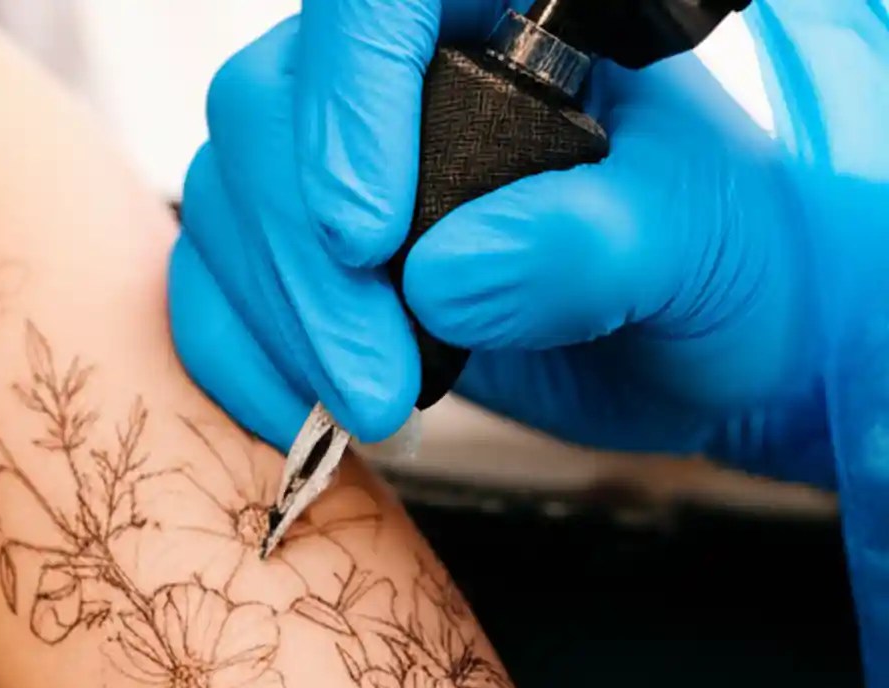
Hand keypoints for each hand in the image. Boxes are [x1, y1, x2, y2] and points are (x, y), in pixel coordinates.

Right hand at [168, 0, 835, 483]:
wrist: (684, 340)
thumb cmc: (709, 263)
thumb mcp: (690, 244)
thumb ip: (588, 246)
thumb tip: (444, 281)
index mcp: (498, 16)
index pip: (374, 4)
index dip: (347, 107)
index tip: (370, 243)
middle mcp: (395, 73)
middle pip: (270, 110)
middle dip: (308, 265)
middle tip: (377, 386)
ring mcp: (332, 157)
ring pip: (225, 198)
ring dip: (278, 321)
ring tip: (368, 411)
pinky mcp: (297, 247)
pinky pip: (213, 279)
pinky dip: (242, 355)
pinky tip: (303, 413)